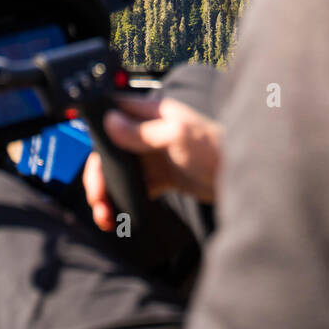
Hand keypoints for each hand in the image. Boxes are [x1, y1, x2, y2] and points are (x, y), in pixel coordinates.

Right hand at [82, 94, 221, 231]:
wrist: (240, 177)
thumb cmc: (213, 148)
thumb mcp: (176, 135)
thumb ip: (142, 130)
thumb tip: (110, 121)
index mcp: (151, 112)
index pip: (114, 111)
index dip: (96, 127)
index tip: (87, 150)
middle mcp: (148, 131)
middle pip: (110, 148)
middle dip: (98, 173)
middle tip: (96, 197)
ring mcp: (154, 156)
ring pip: (119, 171)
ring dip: (108, 192)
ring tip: (105, 215)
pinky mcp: (161, 178)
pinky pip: (133, 189)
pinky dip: (122, 202)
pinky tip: (118, 218)